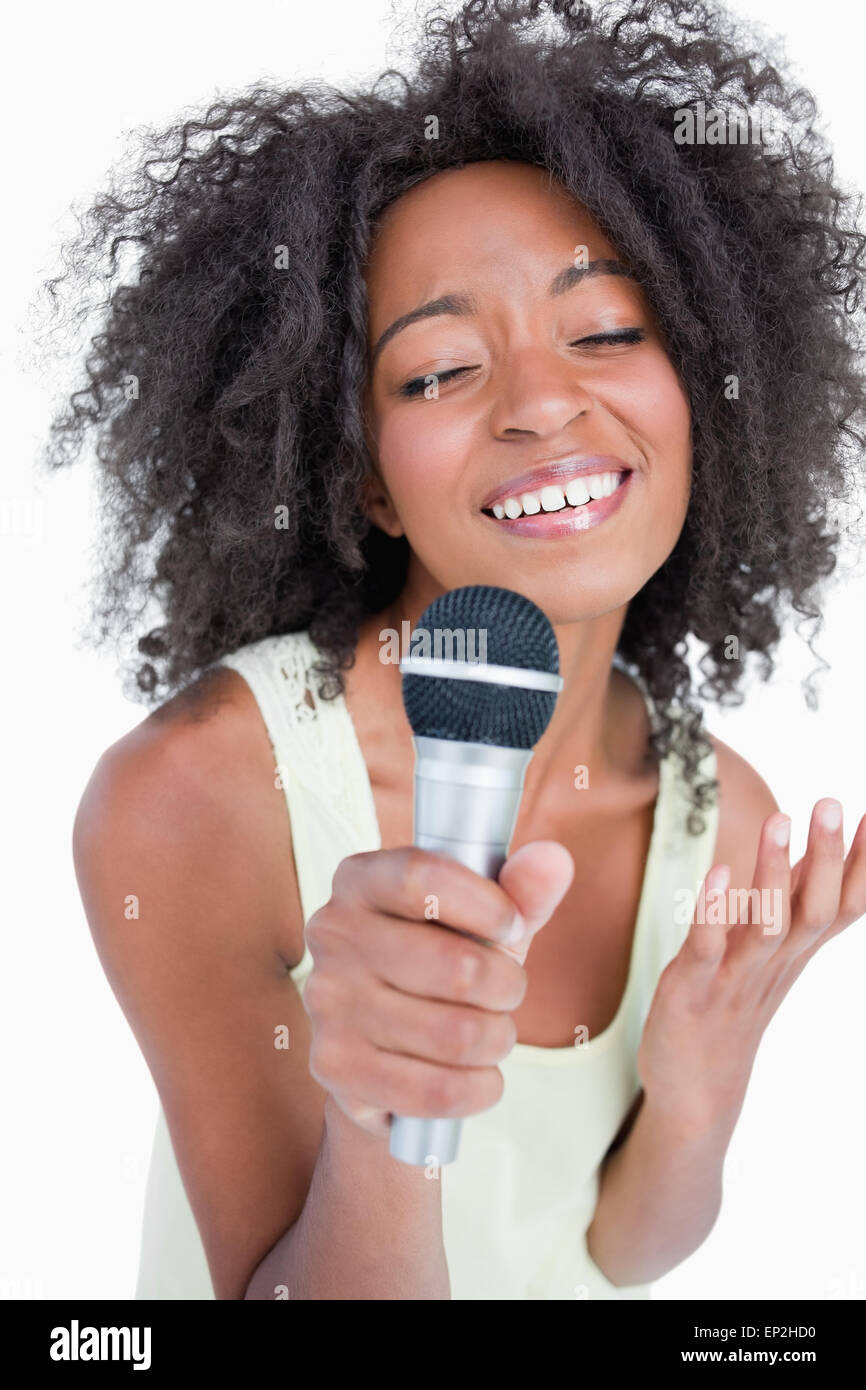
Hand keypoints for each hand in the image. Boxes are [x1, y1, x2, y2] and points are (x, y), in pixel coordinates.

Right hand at [303, 840, 573, 1138]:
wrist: (381, 1046)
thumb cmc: (438, 964)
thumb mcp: (482, 921)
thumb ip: (522, 889)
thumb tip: (553, 859)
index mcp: (360, 880)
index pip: (424, 878)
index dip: (488, 905)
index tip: (512, 926)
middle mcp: (333, 934)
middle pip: (458, 967)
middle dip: (506, 988)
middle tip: (503, 992)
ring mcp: (327, 1002)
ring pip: (457, 1035)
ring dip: (496, 1040)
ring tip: (488, 1033)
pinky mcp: (336, 1066)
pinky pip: (438, 1090)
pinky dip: (478, 1088)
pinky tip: (475, 1075)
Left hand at [636, 799, 865, 1125]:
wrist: (695, 1089)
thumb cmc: (732, 1004)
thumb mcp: (771, 950)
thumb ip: (792, 901)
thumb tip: (815, 847)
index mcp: (797, 952)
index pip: (845, 905)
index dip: (862, 864)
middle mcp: (776, 964)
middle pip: (816, 909)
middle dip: (826, 856)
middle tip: (830, 803)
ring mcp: (735, 979)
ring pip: (767, 925)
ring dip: (773, 874)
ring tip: (780, 820)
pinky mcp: (692, 990)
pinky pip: (706, 948)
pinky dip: (711, 913)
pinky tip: (715, 874)